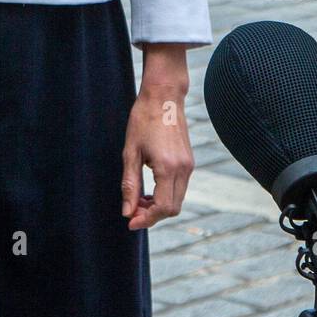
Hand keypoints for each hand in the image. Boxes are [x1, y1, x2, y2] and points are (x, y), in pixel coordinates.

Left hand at [121, 86, 194, 231]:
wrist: (164, 95)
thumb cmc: (143, 119)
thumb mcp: (131, 152)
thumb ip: (130, 184)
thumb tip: (127, 211)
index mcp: (168, 167)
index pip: (163, 208)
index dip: (146, 219)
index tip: (130, 221)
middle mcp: (184, 169)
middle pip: (173, 208)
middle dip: (152, 215)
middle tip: (132, 210)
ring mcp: (189, 165)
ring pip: (177, 200)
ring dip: (159, 206)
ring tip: (138, 199)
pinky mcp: (189, 161)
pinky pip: (180, 188)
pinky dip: (165, 194)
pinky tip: (149, 188)